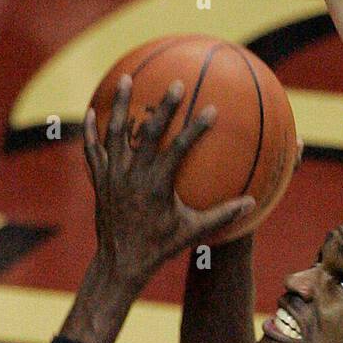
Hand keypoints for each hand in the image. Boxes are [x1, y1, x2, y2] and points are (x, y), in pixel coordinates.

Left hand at [82, 77, 254, 290]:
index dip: (195, 128)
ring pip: (115, 133)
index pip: (178, 149)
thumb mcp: (192, 233)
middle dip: (162, 107)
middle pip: (147, 133)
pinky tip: (93, 111)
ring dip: (122, 105)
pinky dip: (92, 131)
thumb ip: (221, 216)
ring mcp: (112, 177)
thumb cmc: (160, 248)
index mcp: (157, 186)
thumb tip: (251, 204)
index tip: (210, 109)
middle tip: (175, 84)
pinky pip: (92, 150)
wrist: (120, 264)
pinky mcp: (99, 181)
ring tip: (127, 79)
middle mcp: (132, 177)